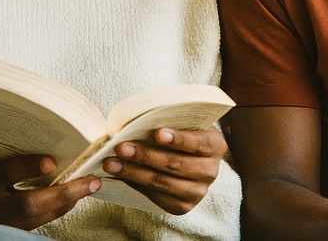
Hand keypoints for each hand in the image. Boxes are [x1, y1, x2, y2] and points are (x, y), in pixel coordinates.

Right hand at [0, 154, 100, 231]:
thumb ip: (6, 152)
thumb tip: (45, 132)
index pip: (3, 173)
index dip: (26, 167)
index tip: (50, 162)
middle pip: (30, 203)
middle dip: (64, 193)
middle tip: (92, 180)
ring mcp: (2, 222)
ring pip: (41, 216)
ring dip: (70, 200)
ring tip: (92, 184)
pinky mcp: (13, 230)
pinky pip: (41, 220)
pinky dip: (61, 206)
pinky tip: (78, 193)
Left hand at [103, 127, 226, 214]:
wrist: (190, 159)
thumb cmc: (183, 133)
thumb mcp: (185, 122)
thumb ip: (171, 120)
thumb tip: (138, 120)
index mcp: (215, 145)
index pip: (197, 142)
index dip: (178, 138)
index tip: (157, 133)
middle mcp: (210, 171)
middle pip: (175, 164)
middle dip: (145, 155)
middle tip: (121, 147)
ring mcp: (198, 192)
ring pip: (162, 183)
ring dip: (133, 172)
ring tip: (111, 163)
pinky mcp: (183, 206)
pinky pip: (156, 197)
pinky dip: (135, 184)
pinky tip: (120, 175)